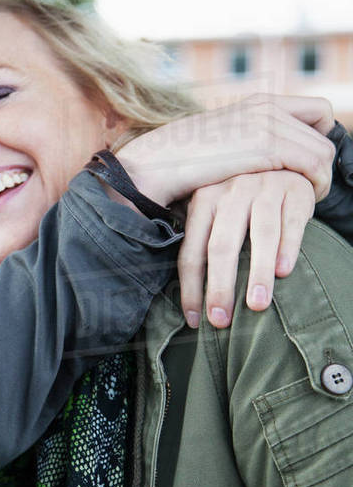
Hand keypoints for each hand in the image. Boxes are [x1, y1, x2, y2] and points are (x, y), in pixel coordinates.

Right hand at [118, 94, 334, 206]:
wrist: (154, 165)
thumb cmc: (181, 164)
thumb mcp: (223, 145)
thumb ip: (248, 143)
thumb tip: (268, 161)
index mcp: (258, 103)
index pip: (317, 110)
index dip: (321, 136)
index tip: (310, 165)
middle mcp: (267, 107)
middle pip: (325, 129)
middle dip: (324, 162)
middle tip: (312, 188)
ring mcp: (267, 123)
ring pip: (323, 149)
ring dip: (322, 178)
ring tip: (308, 200)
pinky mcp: (266, 146)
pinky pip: (314, 164)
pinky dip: (317, 185)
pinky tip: (303, 204)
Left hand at [178, 170, 315, 328]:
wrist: (283, 165)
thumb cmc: (243, 203)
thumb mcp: (217, 213)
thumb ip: (204, 243)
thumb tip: (191, 301)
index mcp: (203, 202)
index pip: (192, 252)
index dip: (191, 288)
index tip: (195, 321)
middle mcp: (230, 192)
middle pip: (222, 245)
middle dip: (220, 286)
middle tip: (221, 320)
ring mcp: (263, 188)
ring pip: (260, 234)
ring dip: (258, 273)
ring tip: (257, 306)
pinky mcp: (295, 190)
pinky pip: (290, 223)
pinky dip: (288, 248)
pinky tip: (284, 272)